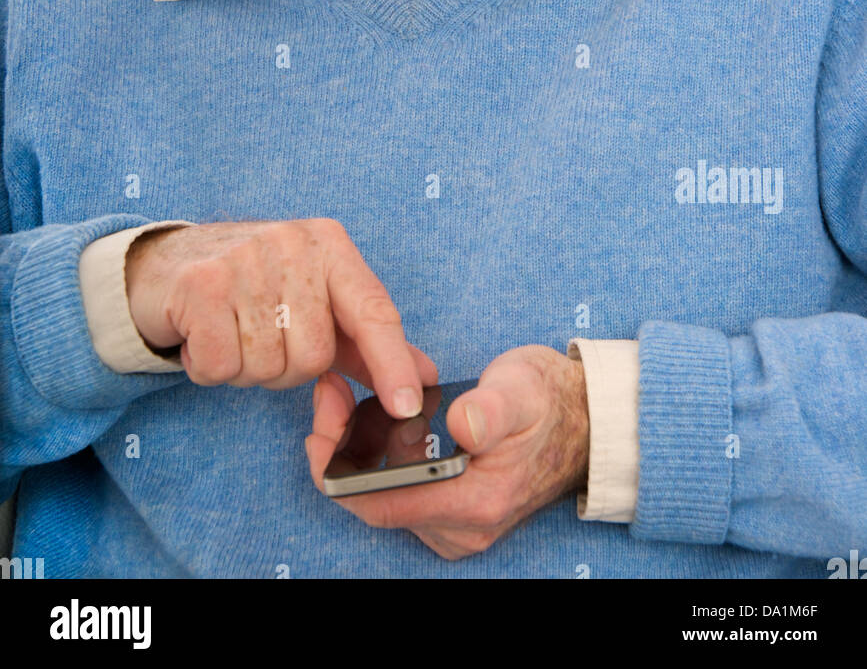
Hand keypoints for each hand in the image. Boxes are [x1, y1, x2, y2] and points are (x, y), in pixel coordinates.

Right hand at [125, 219, 436, 415]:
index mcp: (330, 246)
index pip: (374, 310)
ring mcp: (245, 260)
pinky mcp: (200, 285)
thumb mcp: (314, 300)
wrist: (166, 263)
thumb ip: (367, 340)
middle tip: (261, 338)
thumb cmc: (253, 288)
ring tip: (231, 333)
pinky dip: (209, 368)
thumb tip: (422, 375)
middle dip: (287, 367)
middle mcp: (292, 244)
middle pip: (315, 356)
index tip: (405, 406)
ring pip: (268, 367)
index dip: (392, 363)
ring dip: (246, 368)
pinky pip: (222, 368)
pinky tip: (203, 336)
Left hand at [305, 344, 588, 559]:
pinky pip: (400, 496)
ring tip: (345, 399)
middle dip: (341, 453)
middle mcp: (463, 527)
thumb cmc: (549, 401)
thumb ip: (491, 410)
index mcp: (476, 502)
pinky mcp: (454, 512)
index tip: (322, 420)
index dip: (339, 469)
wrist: (584, 419)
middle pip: (375, 505)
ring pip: (384, 501)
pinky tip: (373, 421)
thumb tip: (463, 424)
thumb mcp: (522, 389)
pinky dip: (378, 462)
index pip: (382, 505)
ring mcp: (458, 524)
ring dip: (357, 456)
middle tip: (331, 396)